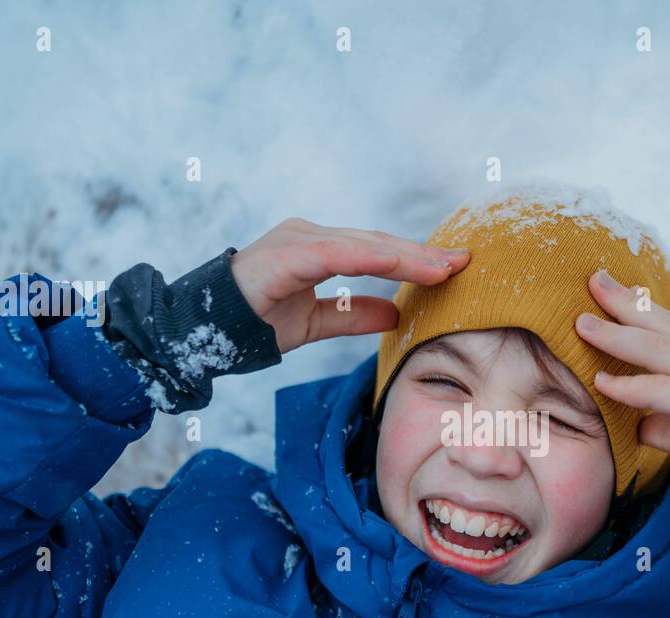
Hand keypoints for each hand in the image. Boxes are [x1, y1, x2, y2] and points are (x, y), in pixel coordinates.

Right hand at [229, 217, 470, 353]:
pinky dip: (367, 258)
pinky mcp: (284, 256)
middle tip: (464, 261)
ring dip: (405, 256)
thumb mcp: (315, 322)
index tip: (455, 267)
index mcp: (318, 248)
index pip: (378, 251)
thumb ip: (352, 315)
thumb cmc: (255, 320)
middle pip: (377, 243)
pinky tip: (396, 263)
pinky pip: (333, 254)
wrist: (204, 329)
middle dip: (422, 254)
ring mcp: (296, 240)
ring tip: (441, 267)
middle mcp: (309, 236)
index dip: (417, 259)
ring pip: (362, 245)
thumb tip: (394, 315)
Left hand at [575, 268, 669, 501]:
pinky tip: (601, 383)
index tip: (620, 293)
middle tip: (595, 280)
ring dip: (617, 335)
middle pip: (669, 326)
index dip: (649, 312)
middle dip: (628, 303)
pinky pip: (661, 389)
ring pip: (660, 349)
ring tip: (582, 324)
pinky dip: (629, 386)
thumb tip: (638, 423)